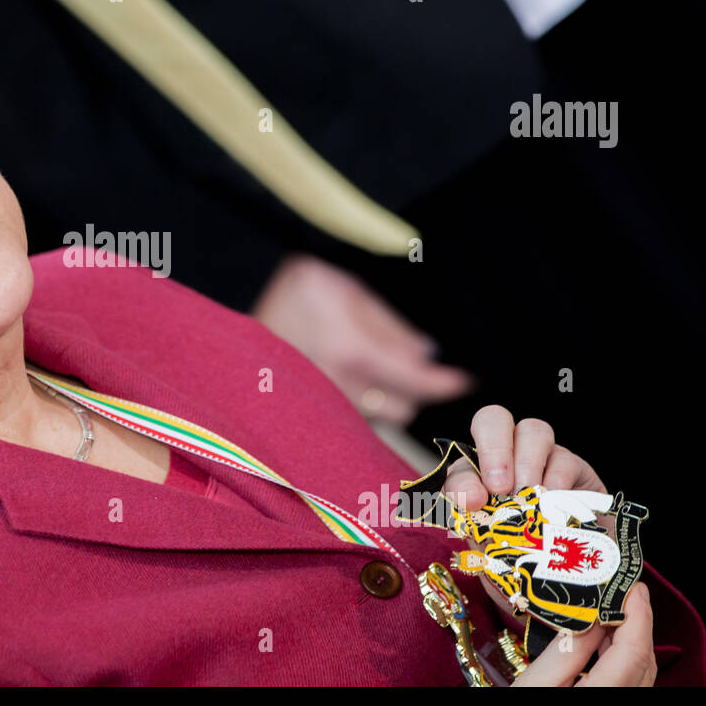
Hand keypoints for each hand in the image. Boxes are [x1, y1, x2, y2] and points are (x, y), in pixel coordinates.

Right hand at [250, 253, 471, 423]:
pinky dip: (360, 405)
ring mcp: (318, 402)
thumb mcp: (349, 290)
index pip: (414, 380)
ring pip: (373, 417)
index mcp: (351, 351)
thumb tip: (424, 354)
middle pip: (399, 410)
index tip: (463, 382)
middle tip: (414, 370)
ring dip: (386, 400)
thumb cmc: (296, 288)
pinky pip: (347, 418)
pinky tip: (353, 382)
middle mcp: (337, 385)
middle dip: (411, 393)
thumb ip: (390, 326)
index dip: (443, 383)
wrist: (241, 301)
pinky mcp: (304, 409)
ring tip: (377, 371)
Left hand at [448, 405, 609, 620]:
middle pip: (494, 419)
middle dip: (494, 448)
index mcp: (476, 476)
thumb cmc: (519, 560)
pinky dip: (557, 479)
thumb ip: (475, 525)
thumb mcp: (489, 549)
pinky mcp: (576, 471)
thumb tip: (470, 503)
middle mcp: (507, 458)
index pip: (461, 462)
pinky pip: (565, 459)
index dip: (463, 478)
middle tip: (499, 487)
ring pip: (533, 431)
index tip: (472, 503)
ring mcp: (542, 459)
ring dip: (527, 462)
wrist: (565, 581)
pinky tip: (554, 503)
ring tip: (528, 495)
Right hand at [512, 582, 656, 685]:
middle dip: (638, 622)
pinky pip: (631, 683)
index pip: (634, 651)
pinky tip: (606, 644)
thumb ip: (566, 651)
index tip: (633, 587)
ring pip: (642, 673)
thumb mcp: (534, 684)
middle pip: (644, 661)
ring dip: (632, 639)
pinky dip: (625, 658)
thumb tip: (590, 618)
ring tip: (612, 612)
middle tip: (624, 590)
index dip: (638, 615)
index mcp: (602, 697)